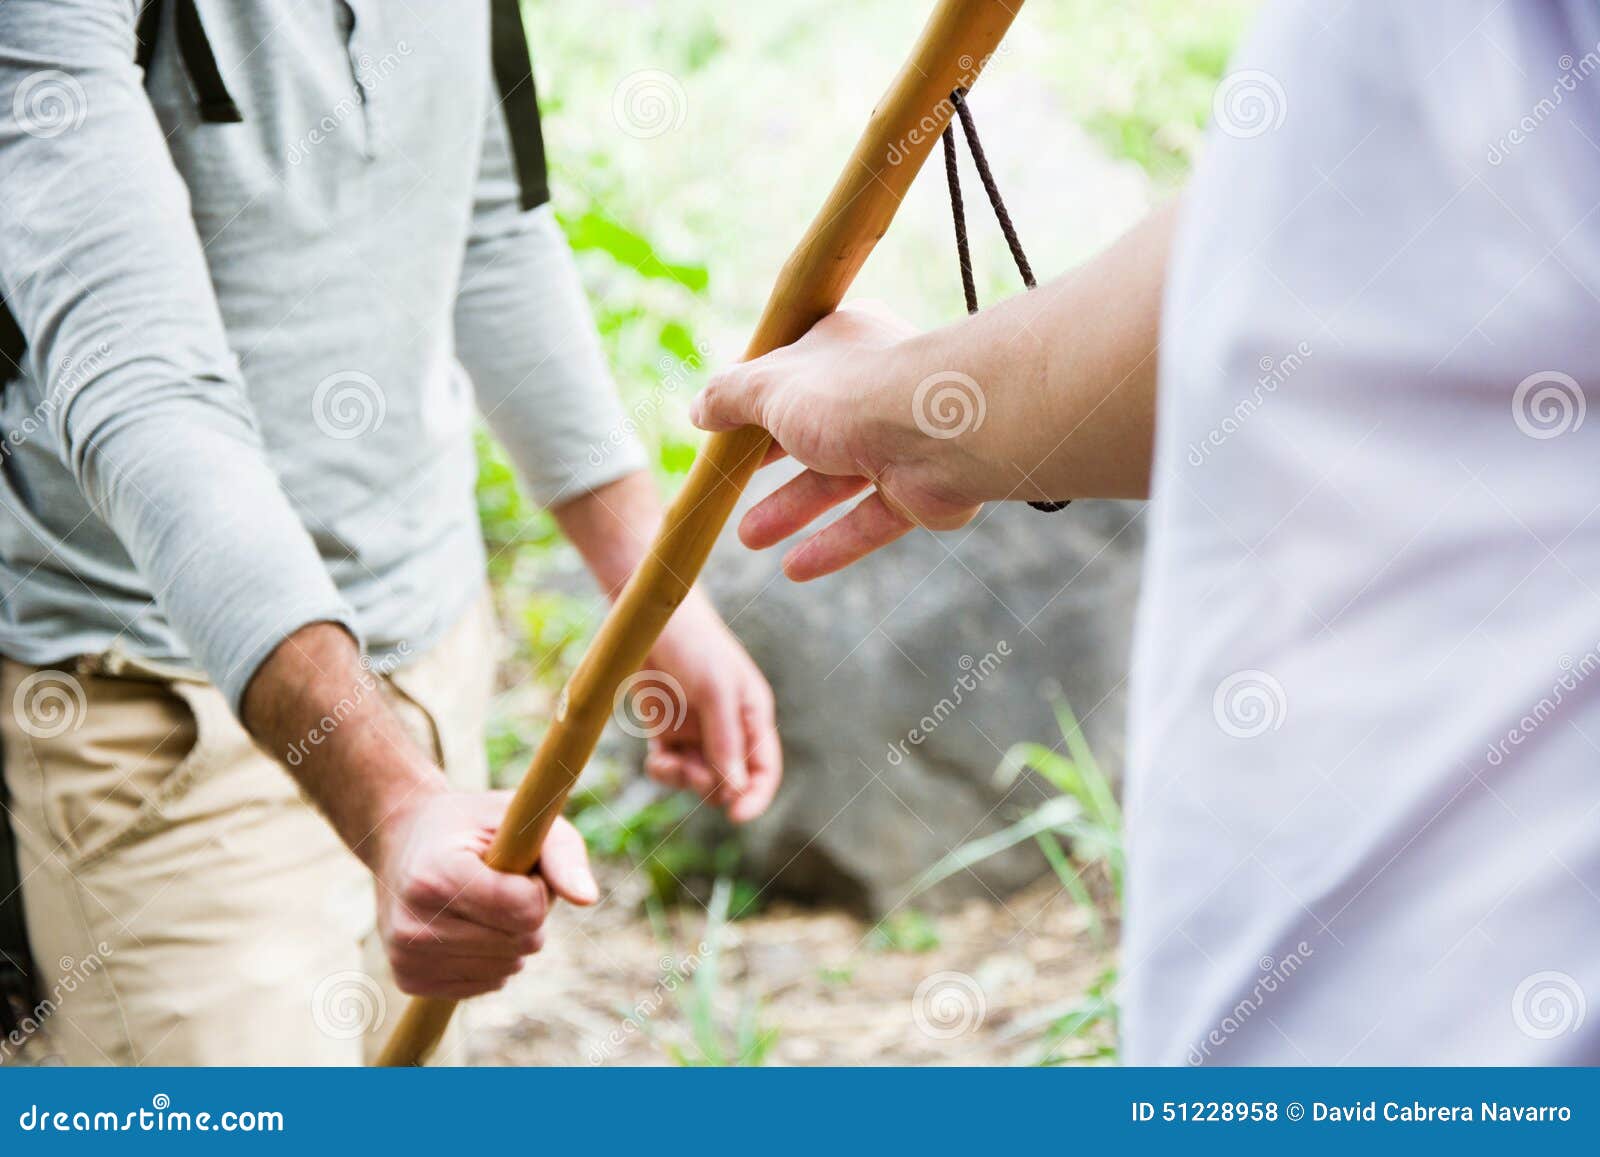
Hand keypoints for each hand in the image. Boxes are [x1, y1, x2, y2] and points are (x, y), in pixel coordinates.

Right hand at [374, 789, 596, 997]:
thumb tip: (588, 899)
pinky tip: (465, 926)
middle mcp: (412, 923)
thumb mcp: (518, 817)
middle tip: (495, 881)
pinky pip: (488, 983)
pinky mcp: (409, 980)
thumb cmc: (472, 824)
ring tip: (478, 901)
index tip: (515, 864)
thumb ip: (561, 852)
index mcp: (435, 876)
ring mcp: (406, 957)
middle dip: (527, 912)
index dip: (538, 886)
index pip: (525, 909)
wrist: (401, 838)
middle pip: (522, 942)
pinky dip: (492, 958)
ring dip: (511, 936)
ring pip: (508, 967)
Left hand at [636, 592, 780, 822]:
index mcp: (753, 716)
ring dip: (684, 781)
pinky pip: (669, 769)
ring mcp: (696, 732)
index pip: (765, 769)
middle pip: (730, 782)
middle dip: (713, 786)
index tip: (737, 817)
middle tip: (694, 772)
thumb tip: (736, 790)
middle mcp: (728, 729)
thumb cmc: (694, 645)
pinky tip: (656, 759)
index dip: (757, 797)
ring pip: (697, 780)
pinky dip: (663, 771)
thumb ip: (726, 739)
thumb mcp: (716, 690)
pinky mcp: (666, 731)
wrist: (650, 619)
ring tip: (670, 763)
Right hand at [690, 302, 986, 579]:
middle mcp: (875, 389)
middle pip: (813, 430)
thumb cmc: (852, 393)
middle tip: (730, 491)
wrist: (942, 431)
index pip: (792, 371)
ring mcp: (901, 440)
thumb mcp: (769, 387)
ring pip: (839, 480)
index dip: (756, 401)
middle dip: (768, 465)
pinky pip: (870, 521)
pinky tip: (795, 569)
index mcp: (844, 345)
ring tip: (750, 538)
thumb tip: (698, 409)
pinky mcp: (921, 490)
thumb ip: (729, 396)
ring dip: (792, 509)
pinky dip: (833, 544)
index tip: (723, 430)